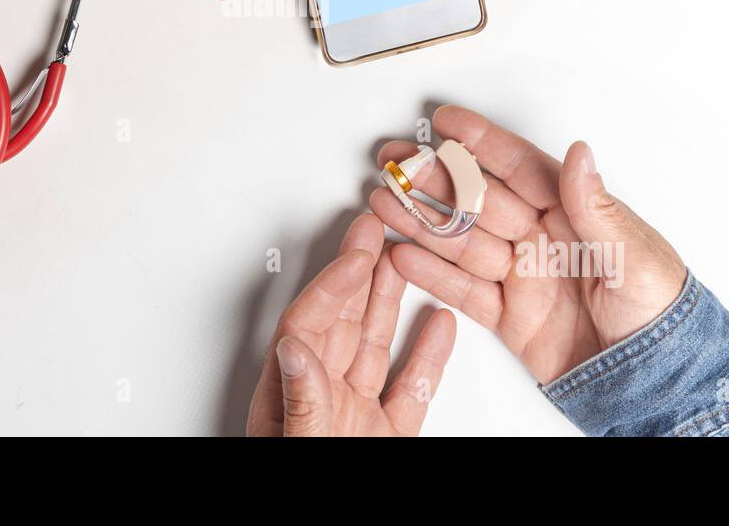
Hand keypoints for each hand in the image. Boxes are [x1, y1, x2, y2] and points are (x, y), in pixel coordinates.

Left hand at [246, 213, 456, 435]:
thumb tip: (292, 350)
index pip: (308, 326)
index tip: (356, 255)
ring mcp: (355, 416)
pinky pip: (412, 389)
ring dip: (389, 300)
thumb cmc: (299, 502)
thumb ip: (302, 402)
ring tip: (403, 260)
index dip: (333, 285)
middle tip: (372, 230)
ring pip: (375, 345)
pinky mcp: (387, 436)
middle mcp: (322, 400)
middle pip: (340, 322)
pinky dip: (428, 357)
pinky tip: (439, 327)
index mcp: (289, 398)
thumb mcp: (298, 447)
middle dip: (359, 272)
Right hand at [371, 106, 686, 384]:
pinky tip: (402, 256)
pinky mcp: (509, 316)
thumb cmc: (660, 313)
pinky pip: (462, 290)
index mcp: (572, 214)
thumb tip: (580, 155)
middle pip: (476, 201)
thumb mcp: (633, 256)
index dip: (482, 143)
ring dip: (419, 222)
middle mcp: (541, 239)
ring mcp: (521, 276)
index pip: (518, 168)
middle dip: (432, 179)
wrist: (657, 382)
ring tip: (383, 203)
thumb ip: (596, 208)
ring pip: (459, 242)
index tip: (448, 121)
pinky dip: (430, 275)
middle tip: (396, 161)